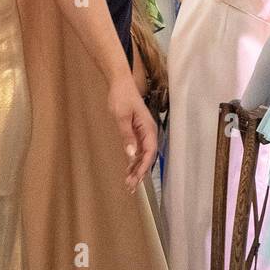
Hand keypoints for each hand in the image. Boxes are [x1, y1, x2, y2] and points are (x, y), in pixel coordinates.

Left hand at [106, 76, 157, 191]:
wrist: (120, 84)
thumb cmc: (121, 97)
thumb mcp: (121, 116)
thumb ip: (127, 135)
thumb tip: (131, 154)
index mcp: (149, 128)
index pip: (150, 152)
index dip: (144, 167)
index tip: (137, 178)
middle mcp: (149, 133)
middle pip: (147, 157)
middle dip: (140, 172)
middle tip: (130, 186)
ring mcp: (143, 133)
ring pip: (142, 155)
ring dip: (136, 169)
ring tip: (129, 183)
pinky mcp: (137, 133)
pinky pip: (137, 150)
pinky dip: (133, 161)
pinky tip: (128, 171)